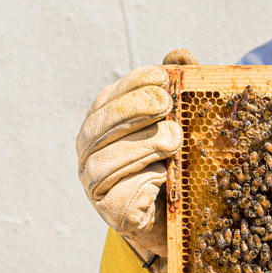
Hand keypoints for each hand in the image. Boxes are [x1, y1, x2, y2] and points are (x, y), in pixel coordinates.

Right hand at [77, 49, 197, 258]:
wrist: (178, 217)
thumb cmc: (174, 160)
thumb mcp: (180, 122)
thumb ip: (178, 89)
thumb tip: (180, 55)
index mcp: (103, 123)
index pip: (109, 97)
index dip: (134, 84)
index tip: (163, 78)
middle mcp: (90, 152)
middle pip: (99, 127)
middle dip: (134, 111)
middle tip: (167, 105)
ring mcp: (95, 185)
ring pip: (104, 163)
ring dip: (141, 147)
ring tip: (172, 141)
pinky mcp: (112, 214)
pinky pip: (120, 198)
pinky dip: (142, 185)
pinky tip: (164, 178)